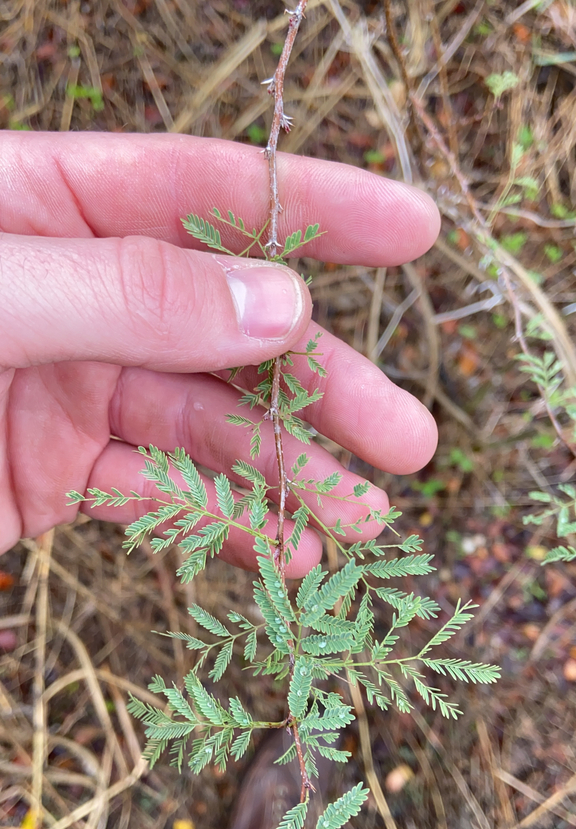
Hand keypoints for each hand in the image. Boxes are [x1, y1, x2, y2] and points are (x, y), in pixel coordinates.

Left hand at [0, 132, 438, 575]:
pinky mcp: (57, 474)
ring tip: (363, 518)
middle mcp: (80, 295)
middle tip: (407, 438)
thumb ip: (127, 294)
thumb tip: (279, 306)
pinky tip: (284, 552)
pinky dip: (221, 524)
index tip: (413, 230)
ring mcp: (72, 387)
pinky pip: (155, 494)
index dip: (316, 208)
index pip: (204, 191)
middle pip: (229, 329)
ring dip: (288, 474)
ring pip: (206, 424)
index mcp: (52, 208)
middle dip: (325, 384)